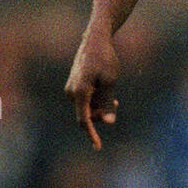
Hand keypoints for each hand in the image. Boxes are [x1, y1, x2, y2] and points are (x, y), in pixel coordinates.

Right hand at [65, 25, 119, 149]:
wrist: (95, 40)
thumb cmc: (105, 58)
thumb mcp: (111, 81)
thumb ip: (108, 102)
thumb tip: (109, 122)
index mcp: (80, 92)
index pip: (84, 120)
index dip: (91, 134)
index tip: (97, 147)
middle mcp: (72, 92)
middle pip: (88, 116)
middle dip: (102, 115)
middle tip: (115, 103)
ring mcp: (72, 90)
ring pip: (88, 109)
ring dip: (101, 107)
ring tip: (113, 97)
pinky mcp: (75, 87)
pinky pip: (86, 102)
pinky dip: (97, 102)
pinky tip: (110, 97)